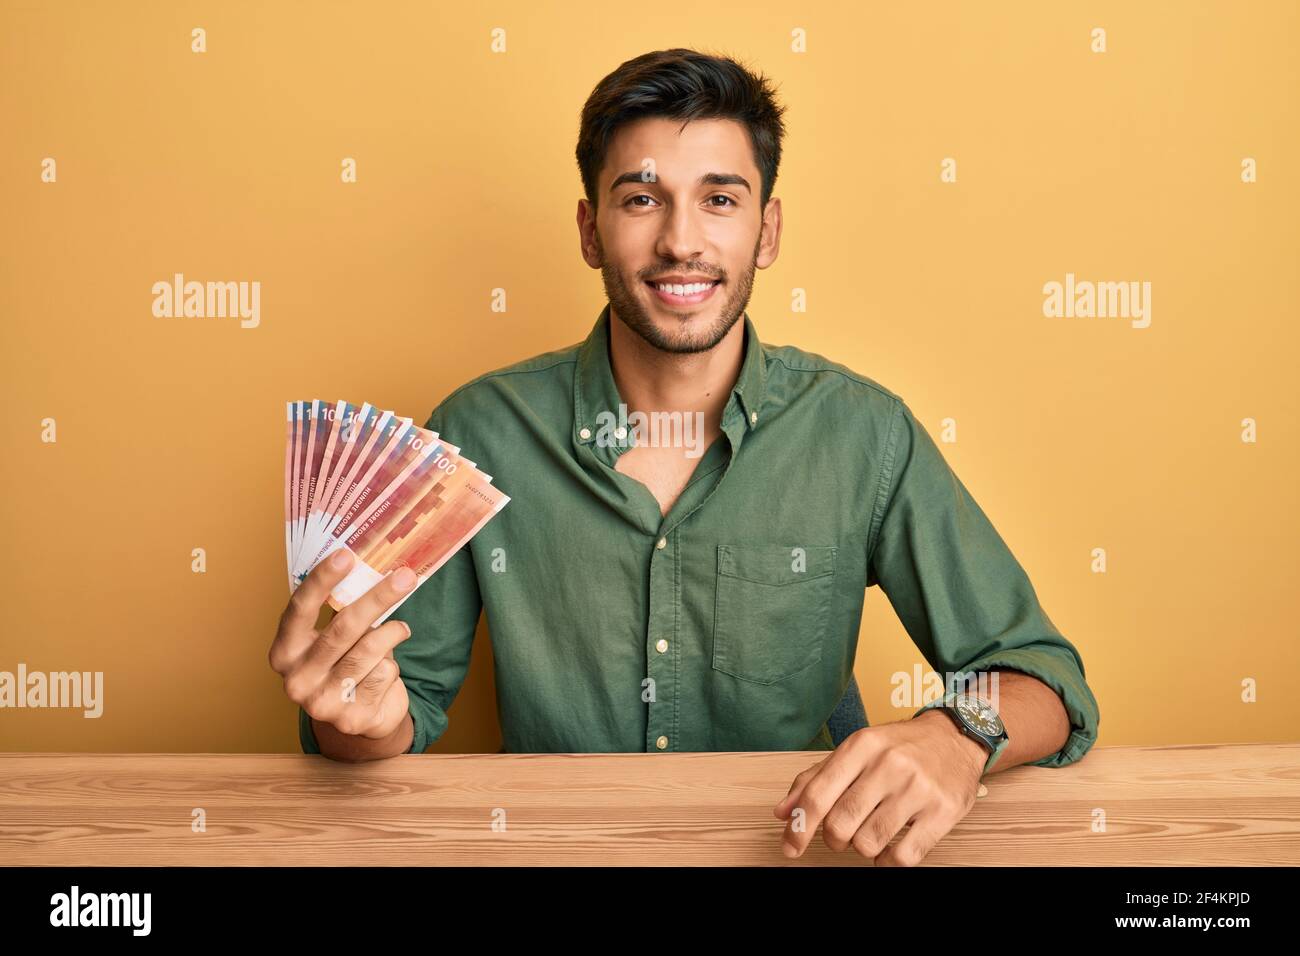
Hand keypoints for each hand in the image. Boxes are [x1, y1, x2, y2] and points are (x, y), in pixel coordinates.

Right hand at [268, 550, 416, 739]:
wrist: (359, 715)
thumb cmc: (346, 663)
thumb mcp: (336, 638)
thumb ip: (342, 611)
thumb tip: (374, 569)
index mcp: (284, 652)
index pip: (299, 609)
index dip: (322, 581)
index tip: (346, 555)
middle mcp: (296, 680)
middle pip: (342, 628)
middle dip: (378, 598)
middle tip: (405, 577)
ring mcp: (321, 703)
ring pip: (369, 650)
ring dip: (392, 633)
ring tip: (400, 628)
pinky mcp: (351, 719)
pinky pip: (383, 674)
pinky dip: (392, 665)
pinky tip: (385, 670)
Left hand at [772, 710, 986, 865]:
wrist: (955, 737)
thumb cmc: (900, 746)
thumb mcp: (856, 750)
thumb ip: (816, 778)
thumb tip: (783, 812)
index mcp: (861, 746)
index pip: (817, 795)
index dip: (798, 828)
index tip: (790, 847)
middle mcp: (889, 764)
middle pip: (840, 823)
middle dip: (833, 839)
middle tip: (840, 835)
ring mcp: (918, 788)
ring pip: (868, 842)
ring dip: (862, 848)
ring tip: (869, 834)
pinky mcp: (943, 812)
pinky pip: (904, 857)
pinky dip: (887, 861)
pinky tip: (887, 849)